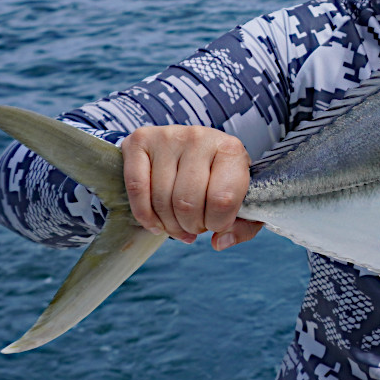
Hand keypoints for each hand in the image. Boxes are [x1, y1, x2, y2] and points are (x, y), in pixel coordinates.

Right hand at [121, 125, 260, 250]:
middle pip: (187, 202)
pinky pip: (136, 188)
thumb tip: (219, 243)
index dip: (217, 223)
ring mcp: (167, 137)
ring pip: (161, 199)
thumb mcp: (244, 199)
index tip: (216, 224)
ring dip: (169, 225)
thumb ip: (242, 228)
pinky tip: (156, 224)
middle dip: (191, 226)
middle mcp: (199, 138)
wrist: (201, 146)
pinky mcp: (140, 141)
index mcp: (231, 149)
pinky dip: (145, 215)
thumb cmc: (223, 178)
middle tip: (195, 226)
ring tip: (179, 224)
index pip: (222, 200)